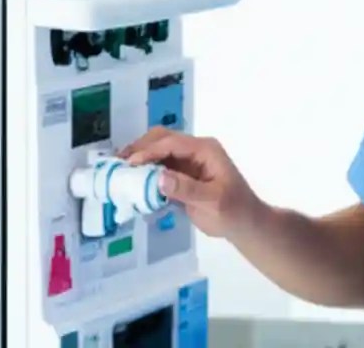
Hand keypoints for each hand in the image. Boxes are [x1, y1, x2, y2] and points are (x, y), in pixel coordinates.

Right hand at [118, 127, 263, 239]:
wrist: (244, 224)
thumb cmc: (234, 211)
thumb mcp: (213, 201)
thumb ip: (186, 189)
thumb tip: (159, 177)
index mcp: (205, 149)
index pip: (171, 143)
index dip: (149, 151)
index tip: (130, 164)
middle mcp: (194, 151)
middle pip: (162, 140)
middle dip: (140, 149)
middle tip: (118, 163)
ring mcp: (187, 163)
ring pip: (158, 153)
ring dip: (140, 159)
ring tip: (119, 171)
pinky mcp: (181, 176)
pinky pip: (159, 168)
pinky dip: (145, 173)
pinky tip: (131, 182)